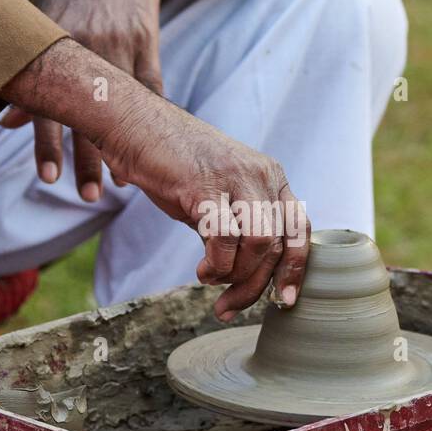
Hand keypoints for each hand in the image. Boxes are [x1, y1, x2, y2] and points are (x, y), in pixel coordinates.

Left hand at [0, 0, 179, 200]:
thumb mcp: (40, 23)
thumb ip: (27, 73)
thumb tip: (7, 123)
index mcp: (54, 46)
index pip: (49, 105)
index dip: (48, 144)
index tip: (48, 179)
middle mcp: (87, 47)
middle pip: (88, 115)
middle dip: (87, 159)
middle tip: (86, 196)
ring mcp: (121, 46)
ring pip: (122, 109)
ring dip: (122, 148)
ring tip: (120, 184)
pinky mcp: (147, 44)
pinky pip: (150, 91)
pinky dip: (148, 121)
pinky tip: (147, 149)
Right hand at [0, 41, 311, 318]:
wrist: (133, 123)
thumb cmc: (171, 162)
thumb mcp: (217, 191)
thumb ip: (238, 222)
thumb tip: (250, 270)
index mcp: (269, 175)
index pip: (298, 228)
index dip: (295, 268)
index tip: (284, 301)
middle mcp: (260, 175)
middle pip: (277, 244)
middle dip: (256, 285)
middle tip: (229, 307)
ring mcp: (235, 178)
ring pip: (257, 244)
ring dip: (236, 276)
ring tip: (210, 281)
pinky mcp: (205, 186)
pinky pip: (223, 239)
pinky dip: (215, 265)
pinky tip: (201, 271)